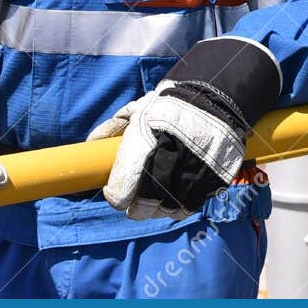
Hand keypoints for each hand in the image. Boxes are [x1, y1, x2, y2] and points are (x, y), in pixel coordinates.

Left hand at [88, 37, 279, 220]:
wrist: (216, 97)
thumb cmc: (170, 105)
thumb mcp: (139, 108)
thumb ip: (113, 127)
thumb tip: (90, 143)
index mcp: (145, 141)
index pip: (122, 190)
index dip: (115, 196)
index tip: (114, 192)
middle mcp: (169, 160)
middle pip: (143, 206)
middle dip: (135, 208)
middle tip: (134, 203)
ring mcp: (193, 173)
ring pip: (166, 210)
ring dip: (156, 209)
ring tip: (155, 199)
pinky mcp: (213, 180)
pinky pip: (189, 207)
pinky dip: (179, 207)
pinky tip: (174, 196)